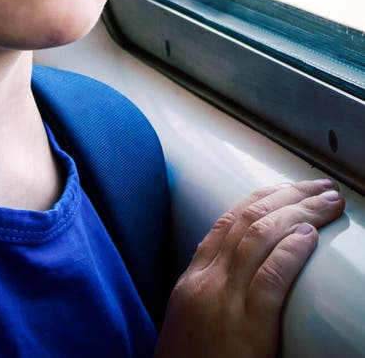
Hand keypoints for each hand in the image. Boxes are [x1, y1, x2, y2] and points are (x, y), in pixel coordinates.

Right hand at [153, 179, 345, 357]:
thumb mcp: (190, 323)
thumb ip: (212, 294)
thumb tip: (250, 273)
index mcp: (193, 281)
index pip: (227, 222)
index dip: (260, 199)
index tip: (288, 188)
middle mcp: (205, 283)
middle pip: (247, 221)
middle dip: (286, 197)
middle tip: (319, 186)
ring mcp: (222, 304)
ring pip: (260, 239)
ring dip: (299, 213)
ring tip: (327, 202)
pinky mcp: (245, 330)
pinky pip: (269, 280)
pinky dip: (289, 253)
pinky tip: (308, 236)